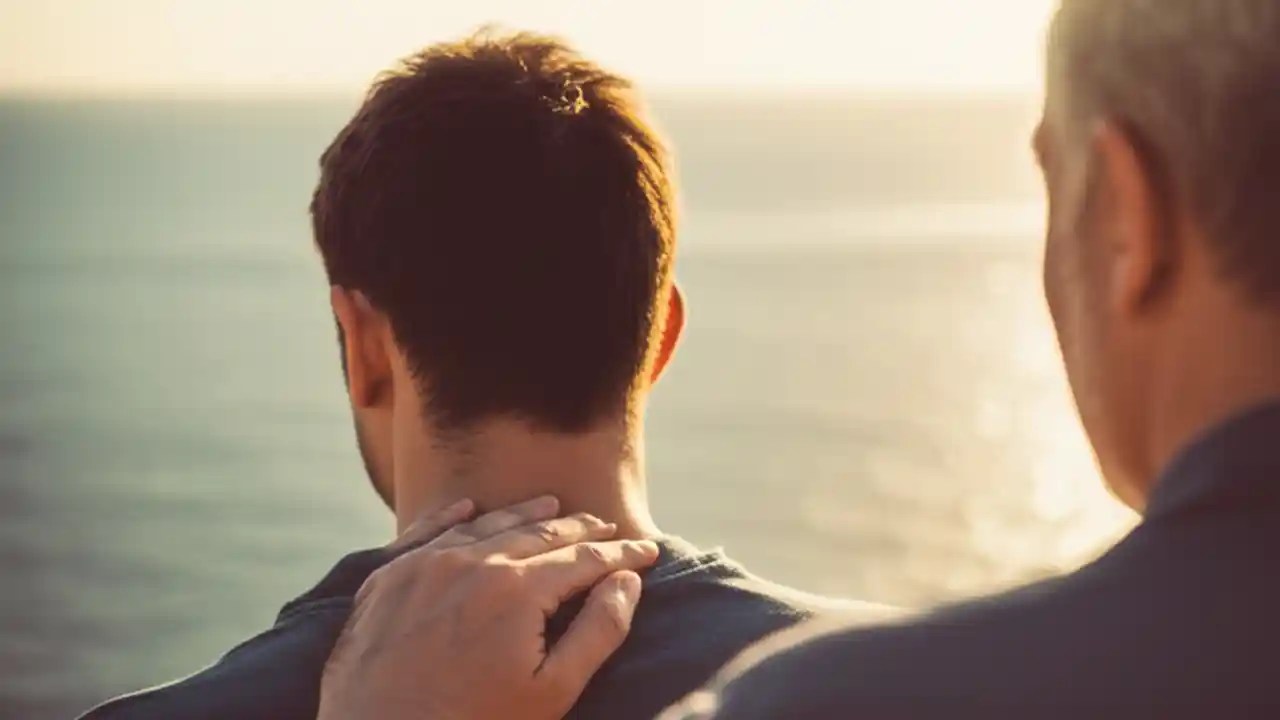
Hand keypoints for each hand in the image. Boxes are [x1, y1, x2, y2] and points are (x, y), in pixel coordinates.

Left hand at [317, 496, 659, 719]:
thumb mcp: (551, 691)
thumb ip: (597, 631)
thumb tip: (627, 581)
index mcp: (517, 589)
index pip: (584, 559)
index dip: (621, 554)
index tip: (647, 550)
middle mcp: (470, 562)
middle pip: (539, 533)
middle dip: (578, 528)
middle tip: (606, 525)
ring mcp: (423, 565)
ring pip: (485, 524)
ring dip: (524, 515)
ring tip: (552, 506)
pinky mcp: (384, 579)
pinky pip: (425, 531)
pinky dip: (452, 515)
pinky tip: (469, 507)